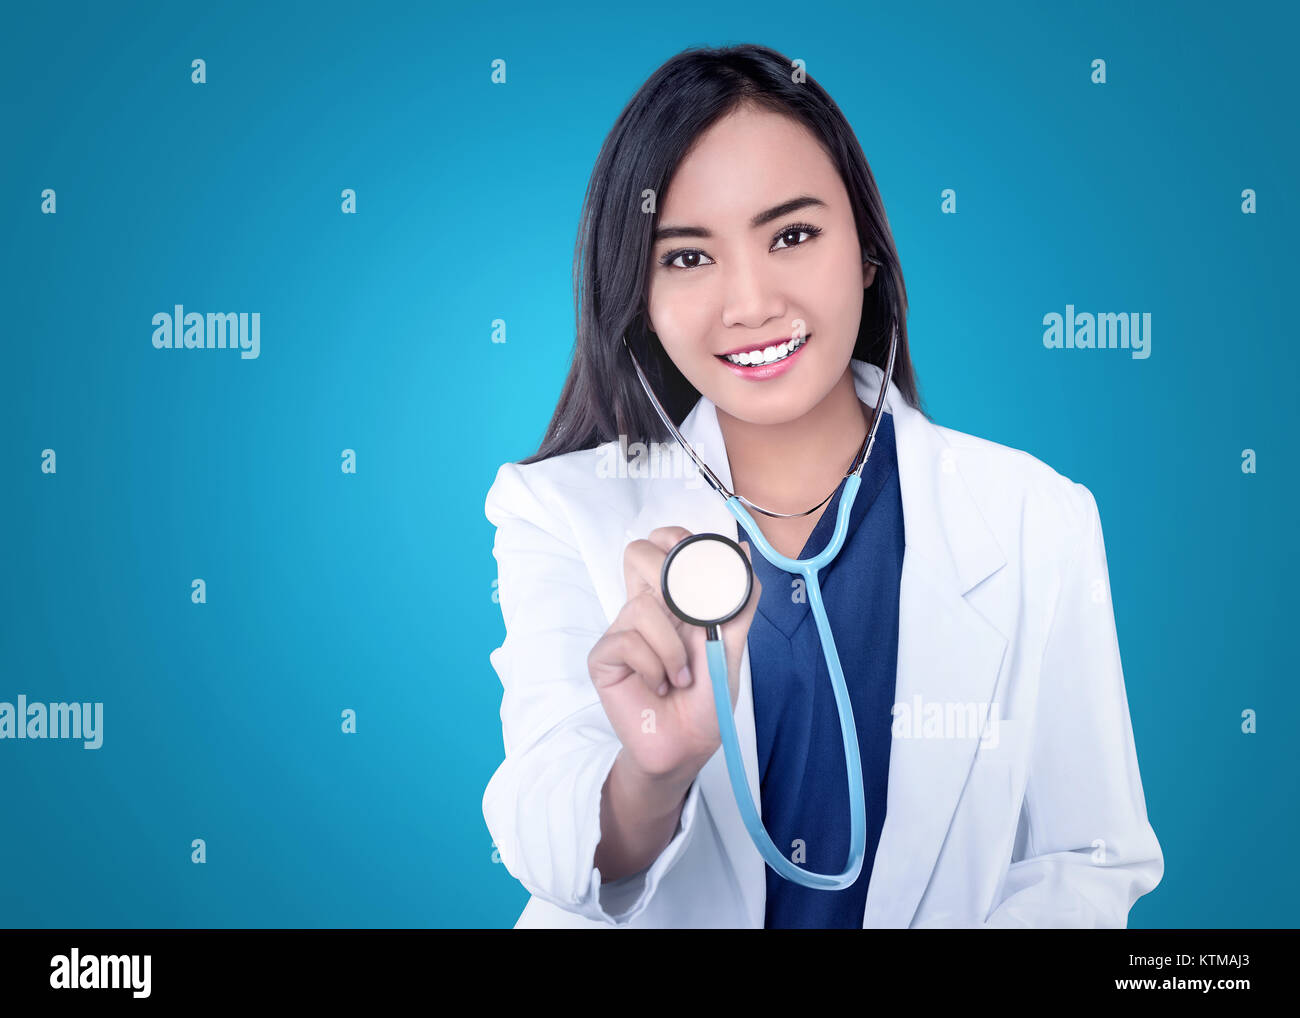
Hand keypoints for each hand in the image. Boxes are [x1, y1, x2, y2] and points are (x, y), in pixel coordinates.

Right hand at [587, 526, 761, 782]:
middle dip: (668, 578)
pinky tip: (660, 686)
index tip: (697, 562)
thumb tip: (741, 549)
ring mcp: (621, 631)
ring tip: (681, 676)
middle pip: (637, 553)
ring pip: (643, 607)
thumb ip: (739, 599)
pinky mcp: (605, 657)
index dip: (674, 539)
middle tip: (688, 613)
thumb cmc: (708, 694)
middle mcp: (644, 608)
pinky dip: (656, 668)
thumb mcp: (733, 643)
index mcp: (672, 599)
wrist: (689, 743)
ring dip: (673, 649)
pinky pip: (629, 642)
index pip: (661, 545)